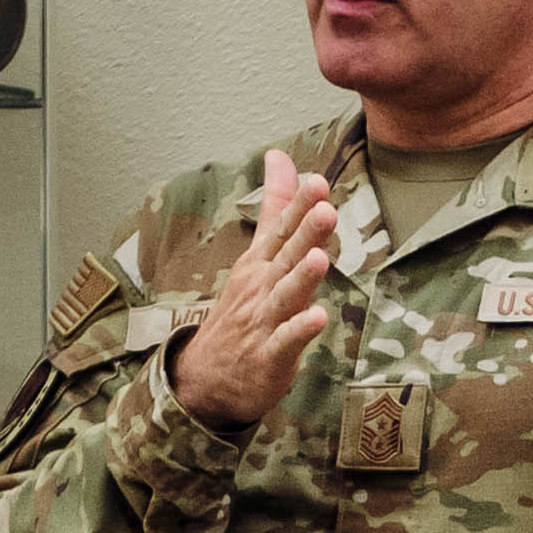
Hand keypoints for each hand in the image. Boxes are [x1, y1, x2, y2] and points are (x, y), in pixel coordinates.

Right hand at [165, 150, 337, 434]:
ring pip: (285, 295)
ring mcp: (263, 321)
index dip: (299, 207)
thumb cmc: (243, 310)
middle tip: (325, 208)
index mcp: (262, 262)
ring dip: (302, 277)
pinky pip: (286, 342)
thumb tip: (280, 155)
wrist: (207, 376)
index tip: (318, 181)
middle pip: (286, 256)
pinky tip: (318, 318)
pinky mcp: (269, 356)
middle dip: (305, 232)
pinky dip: (300, 331)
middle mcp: (261, 287)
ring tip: (320, 258)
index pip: (282, 228)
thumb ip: (276, 207)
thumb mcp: (258, 255)